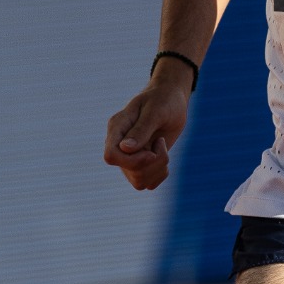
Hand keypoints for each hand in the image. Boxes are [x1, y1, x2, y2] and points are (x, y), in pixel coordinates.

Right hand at [103, 59, 194, 191]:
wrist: (172, 101)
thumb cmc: (164, 100)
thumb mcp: (156, 110)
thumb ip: (141, 129)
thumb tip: (125, 148)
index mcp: (117, 128)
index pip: (110, 156)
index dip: (131, 161)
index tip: (151, 152)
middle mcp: (120, 145)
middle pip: (128, 171)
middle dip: (152, 162)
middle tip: (161, 142)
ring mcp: (129, 156)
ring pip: (138, 181)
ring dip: (158, 168)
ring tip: (162, 146)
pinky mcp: (142, 164)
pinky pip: (148, 184)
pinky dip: (160, 174)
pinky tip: (164, 156)